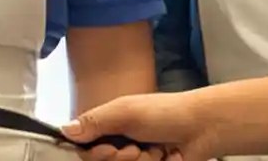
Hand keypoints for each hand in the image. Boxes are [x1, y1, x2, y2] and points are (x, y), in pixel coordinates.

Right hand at [61, 91, 217, 160]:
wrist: (203, 128)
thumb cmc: (164, 113)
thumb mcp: (125, 112)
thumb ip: (95, 121)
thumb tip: (64, 129)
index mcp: (109, 124)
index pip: (85, 147)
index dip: (95, 153)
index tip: (109, 149)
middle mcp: (119, 142)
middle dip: (119, 158)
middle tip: (135, 148)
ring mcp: (135, 157)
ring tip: (155, 151)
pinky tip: (164, 158)